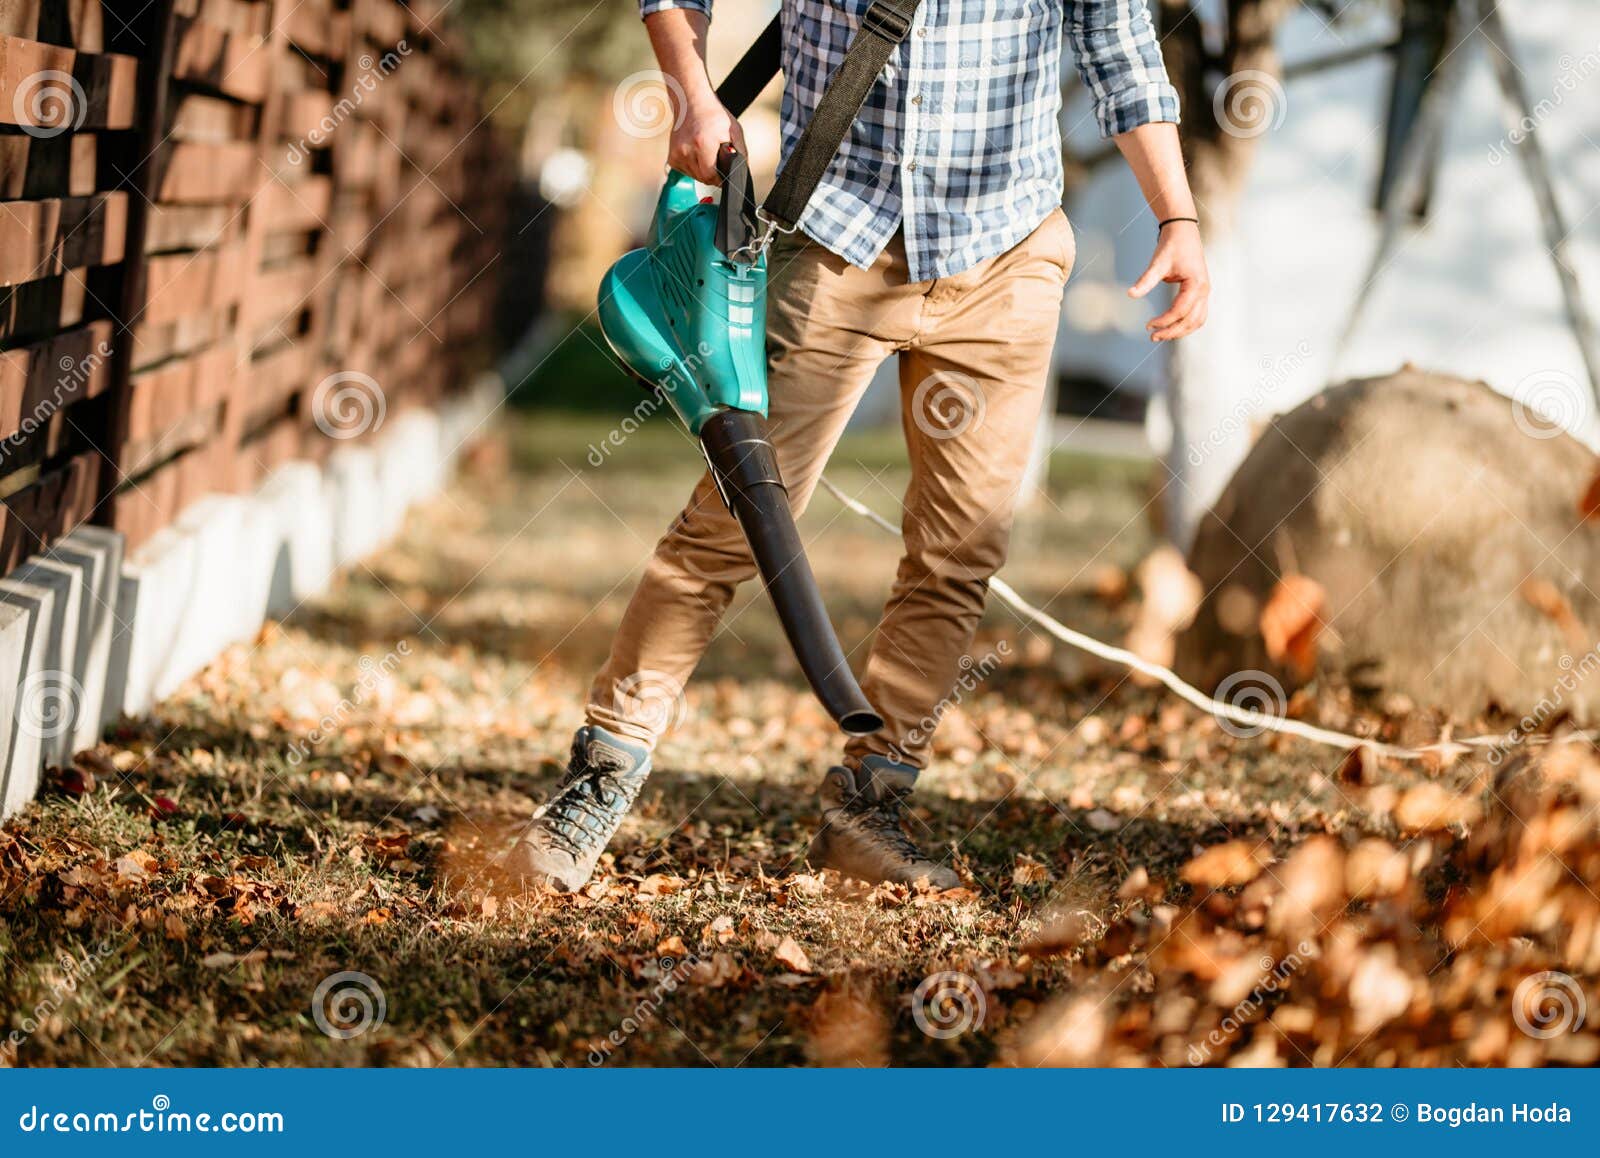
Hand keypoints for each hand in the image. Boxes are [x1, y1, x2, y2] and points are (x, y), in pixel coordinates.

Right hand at [668, 89, 746, 184]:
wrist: (692, 102)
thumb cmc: (714, 115)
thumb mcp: (735, 131)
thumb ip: (740, 154)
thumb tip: (741, 172)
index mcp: (703, 143)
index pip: (711, 176)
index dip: (720, 177)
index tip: (723, 173)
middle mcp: (687, 150)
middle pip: (703, 178)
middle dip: (712, 174)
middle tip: (715, 159)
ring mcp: (677, 154)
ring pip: (695, 176)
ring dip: (702, 171)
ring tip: (706, 154)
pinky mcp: (672, 157)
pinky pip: (686, 172)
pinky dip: (693, 167)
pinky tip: (696, 154)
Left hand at [1129, 221, 1208, 341]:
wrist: (1183, 231)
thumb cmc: (1171, 245)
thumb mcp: (1158, 262)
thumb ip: (1146, 280)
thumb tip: (1130, 295)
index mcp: (1196, 283)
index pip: (1180, 310)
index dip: (1164, 321)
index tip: (1148, 326)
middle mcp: (1204, 290)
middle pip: (1191, 321)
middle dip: (1172, 331)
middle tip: (1152, 337)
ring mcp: (1205, 292)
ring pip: (1197, 321)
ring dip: (1180, 331)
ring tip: (1160, 335)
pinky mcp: (1201, 293)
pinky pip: (1197, 315)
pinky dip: (1185, 324)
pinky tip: (1170, 327)